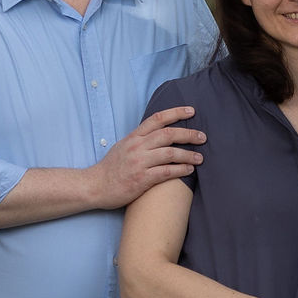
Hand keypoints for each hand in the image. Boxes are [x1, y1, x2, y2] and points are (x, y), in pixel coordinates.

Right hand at [89, 106, 204, 207]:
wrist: (95, 186)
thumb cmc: (111, 168)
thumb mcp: (123, 146)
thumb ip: (140, 139)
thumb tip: (159, 134)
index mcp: (134, 137)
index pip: (157, 119)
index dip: (176, 112)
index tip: (191, 111)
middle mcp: (137, 146)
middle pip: (168, 134)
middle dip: (188, 134)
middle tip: (203, 137)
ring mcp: (139, 162)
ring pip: (170, 153)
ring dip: (188, 155)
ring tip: (200, 158)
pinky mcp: (141, 179)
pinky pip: (166, 172)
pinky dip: (180, 170)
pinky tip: (189, 170)